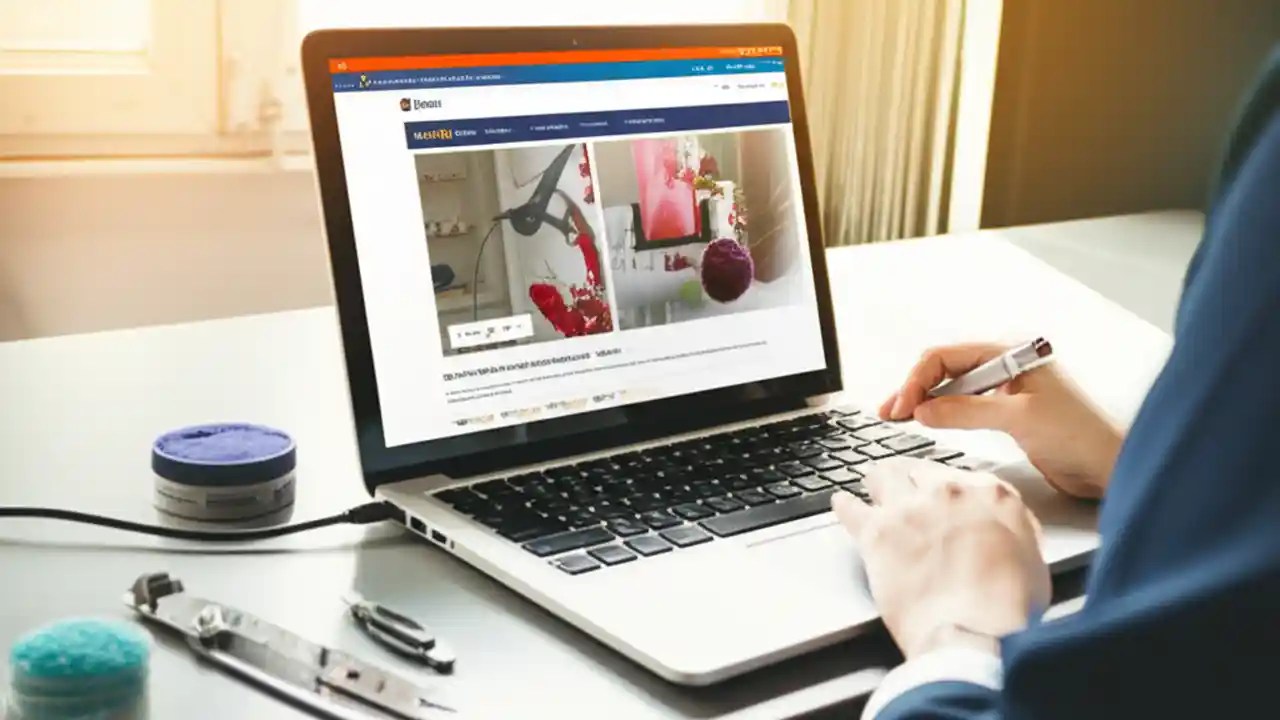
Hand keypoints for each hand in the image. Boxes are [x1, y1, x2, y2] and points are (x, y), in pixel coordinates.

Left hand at [833, 457, 1050, 658]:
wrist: (971, 633)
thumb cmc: (1006, 609)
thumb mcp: (1032, 561)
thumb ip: (1014, 531)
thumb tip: (1002, 528)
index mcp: (990, 495)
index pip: (960, 475)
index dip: (946, 487)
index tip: (940, 495)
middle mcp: (947, 491)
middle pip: (919, 471)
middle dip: (912, 484)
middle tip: (908, 496)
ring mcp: (909, 508)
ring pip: (882, 476)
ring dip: (878, 484)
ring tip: (874, 490)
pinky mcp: (877, 532)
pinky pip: (849, 507)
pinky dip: (845, 507)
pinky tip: (843, 506)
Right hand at [880, 343, 1122, 498]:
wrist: (1112, 466)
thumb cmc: (1080, 435)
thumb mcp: (1019, 418)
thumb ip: (967, 411)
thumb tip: (921, 410)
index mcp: (1011, 352)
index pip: (947, 356)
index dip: (918, 380)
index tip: (903, 406)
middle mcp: (1006, 364)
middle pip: (945, 368)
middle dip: (914, 388)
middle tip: (889, 412)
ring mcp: (1006, 388)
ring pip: (951, 387)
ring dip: (924, 401)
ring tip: (897, 416)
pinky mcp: (1007, 411)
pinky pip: (964, 405)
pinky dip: (941, 412)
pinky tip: (926, 421)